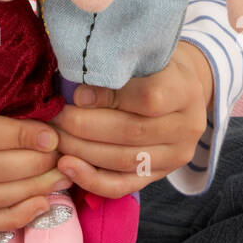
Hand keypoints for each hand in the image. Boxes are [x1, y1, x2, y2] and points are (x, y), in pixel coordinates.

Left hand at [51, 42, 213, 197]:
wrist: (179, 91)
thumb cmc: (152, 67)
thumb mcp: (142, 57)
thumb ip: (117, 71)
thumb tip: (78, 94)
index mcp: (185, 90)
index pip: (149, 99)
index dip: (109, 98)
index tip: (77, 94)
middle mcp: (186, 127)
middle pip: (131, 132)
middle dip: (85, 126)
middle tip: (56, 116)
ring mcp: (175, 156)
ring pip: (124, 160)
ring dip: (82, 151)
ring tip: (55, 137)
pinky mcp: (158, 175)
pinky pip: (123, 185)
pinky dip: (91, 179)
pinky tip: (66, 166)